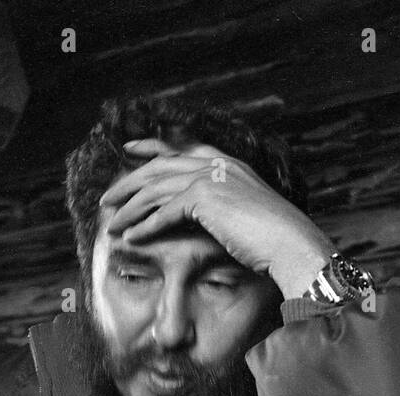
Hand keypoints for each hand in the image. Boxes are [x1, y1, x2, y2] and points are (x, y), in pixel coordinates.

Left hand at [100, 138, 334, 298]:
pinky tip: (131, 237)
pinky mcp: (205, 199)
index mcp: (227, 163)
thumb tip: (207, 217)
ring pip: (156, 189)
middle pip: (159, 167)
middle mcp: (216, 165)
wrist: (292, 244)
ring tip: (111, 223)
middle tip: (107, 198)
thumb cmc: (275, 238)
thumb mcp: (247, 213)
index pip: (180, 148)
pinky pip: (164, 212)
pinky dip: (145, 226)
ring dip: (130, 208)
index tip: (129, 149)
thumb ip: (225, 206)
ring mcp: (211, 178)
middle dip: (129, 182)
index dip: (151, 147)